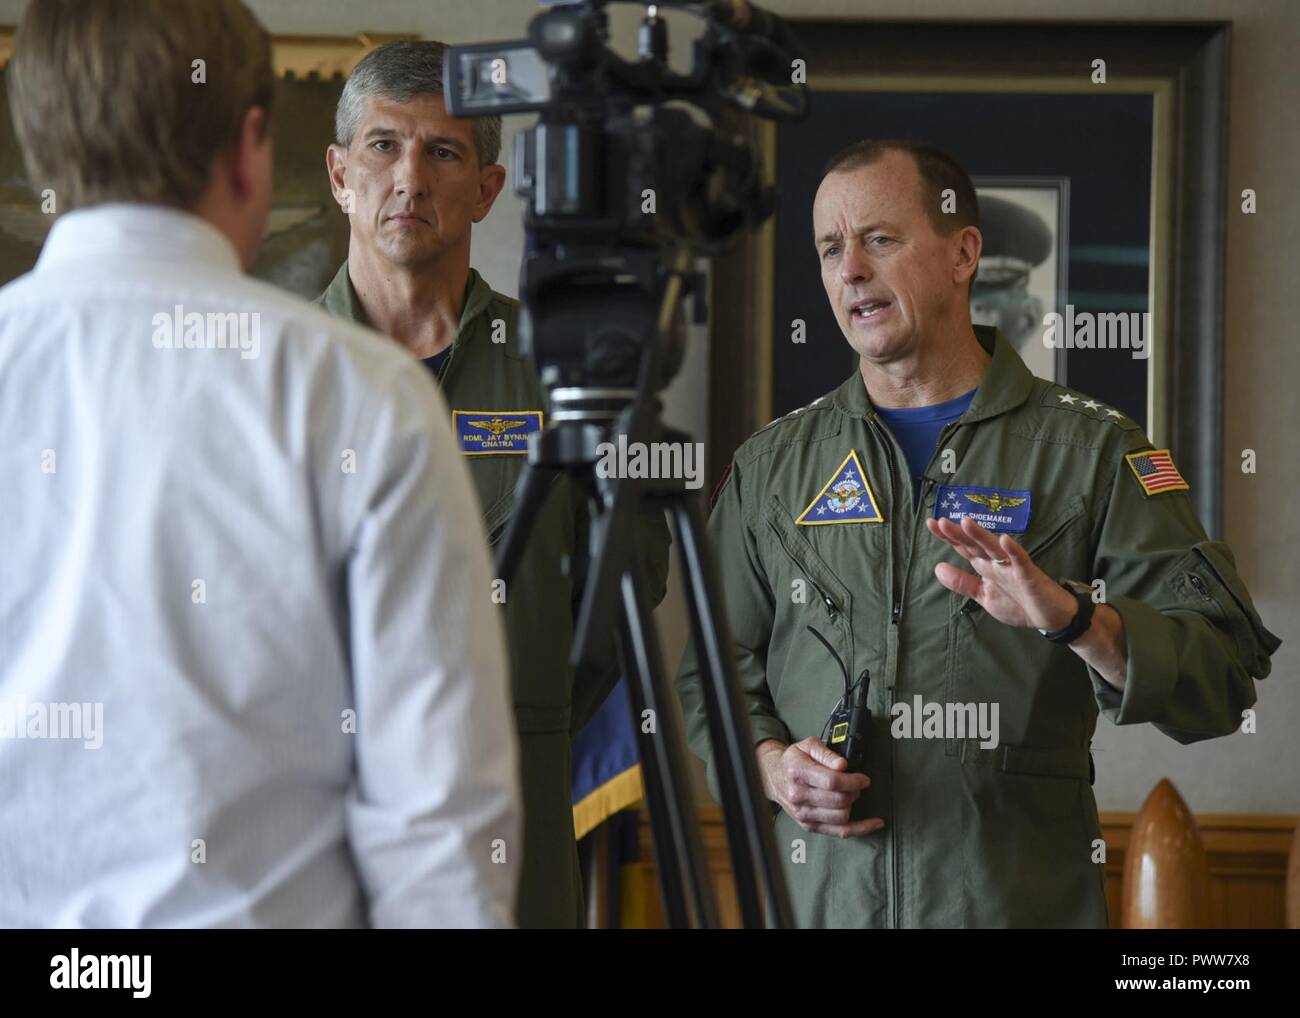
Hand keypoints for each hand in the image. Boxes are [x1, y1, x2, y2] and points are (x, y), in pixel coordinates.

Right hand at [756, 737, 883, 838]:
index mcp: (798, 772)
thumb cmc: (794, 760)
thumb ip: (826, 753)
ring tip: (853, 794)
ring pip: (841, 817)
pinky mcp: (809, 826)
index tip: (863, 778)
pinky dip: (861, 828)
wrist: (774, 777)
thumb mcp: (808, 745)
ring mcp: (803, 814)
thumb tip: (842, 765)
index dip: (852, 780)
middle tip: (858, 783)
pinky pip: (840, 832)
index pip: (831, 781)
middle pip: (838, 800)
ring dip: (853, 804)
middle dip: (855, 791)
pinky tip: (874, 823)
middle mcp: (798, 796)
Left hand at [926, 516, 1077, 630]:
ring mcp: (1013, 566)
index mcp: (985, 567)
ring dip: (980, 535)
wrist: (1049, 617)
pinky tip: (1005, 540)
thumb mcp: (984, 596)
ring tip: (965, 522)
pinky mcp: (1029, 574)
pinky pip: (1021, 561)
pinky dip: (1013, 551)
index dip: (948, 537)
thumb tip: (937, 568)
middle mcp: (996, 562)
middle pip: (975, 545)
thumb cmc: (1018, 603)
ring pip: (994, 548)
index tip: (931, 523)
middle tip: (941, 521)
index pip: (963, 548)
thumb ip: (962, 583)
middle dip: (958, 534)